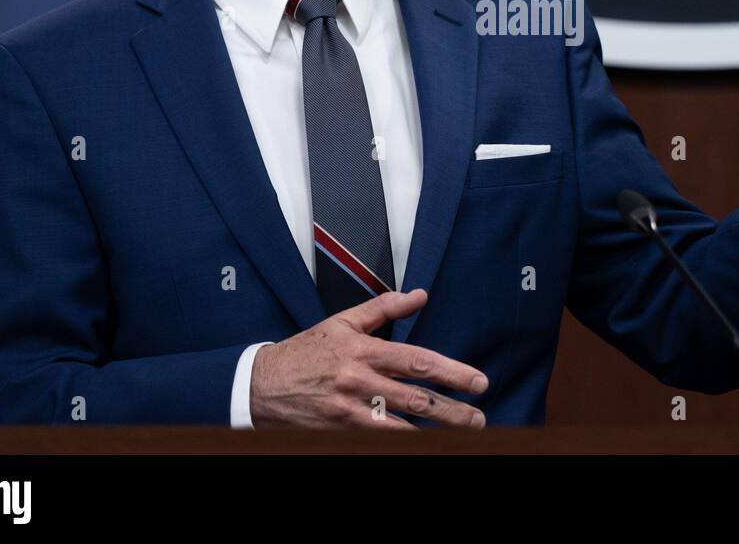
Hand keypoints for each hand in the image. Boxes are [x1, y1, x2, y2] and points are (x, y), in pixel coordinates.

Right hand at [250, 288, 488, 428]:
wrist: (260, 384)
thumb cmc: (305, 352)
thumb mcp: (342, 322)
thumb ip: (383, 308)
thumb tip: (418, 294)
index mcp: (363, 351)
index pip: (417, 362)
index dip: (451, 372)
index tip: (477, 382)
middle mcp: (359, 382)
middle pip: (415, 400)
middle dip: (452, 411)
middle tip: (479, 418)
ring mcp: (349, 412)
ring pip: (400, 427)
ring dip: (433, 434)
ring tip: (462, 437)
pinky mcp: (338, 433)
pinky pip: (377, 441)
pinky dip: (401, 443)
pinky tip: (421, 445)